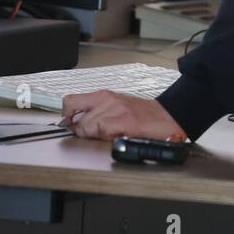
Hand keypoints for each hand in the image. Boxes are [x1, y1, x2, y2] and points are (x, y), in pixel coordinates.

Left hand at [59, 91, 186, 141]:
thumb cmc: (142, 115)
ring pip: (89, 128)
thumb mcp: (115, 108)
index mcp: (103, 95)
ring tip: (114, 134)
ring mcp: (116, 109)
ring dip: (98, 136)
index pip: (70, 102)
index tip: (70, 125)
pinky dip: (109, 137)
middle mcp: (107, 99)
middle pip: (79, 121)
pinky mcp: (125, 121)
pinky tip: (121, 135)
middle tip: (97, 134)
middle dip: (85, 132)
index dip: (66, 117)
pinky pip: (104, 132)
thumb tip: (75, 124)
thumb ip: (96, 112)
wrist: (167, 116)